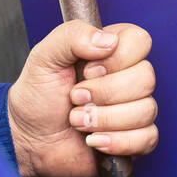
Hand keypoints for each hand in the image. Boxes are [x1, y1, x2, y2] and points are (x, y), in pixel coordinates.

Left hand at [6, 20, 157, 176]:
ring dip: (104, 119)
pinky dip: (116, 141)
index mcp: (111, 51)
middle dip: (104, 93)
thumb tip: (108, 41)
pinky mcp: (135, 138)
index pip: (140, 41)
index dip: (117, 59)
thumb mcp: (44, 57)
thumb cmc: (37, 97)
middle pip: (146, 78)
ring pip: (146, 110)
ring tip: (78, 121)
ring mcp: (133, 108)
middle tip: (76, 98)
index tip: (88, 70)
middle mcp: (127, 78)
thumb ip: (73, 35)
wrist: (29, 139)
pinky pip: (147, 138)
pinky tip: (94, 140)